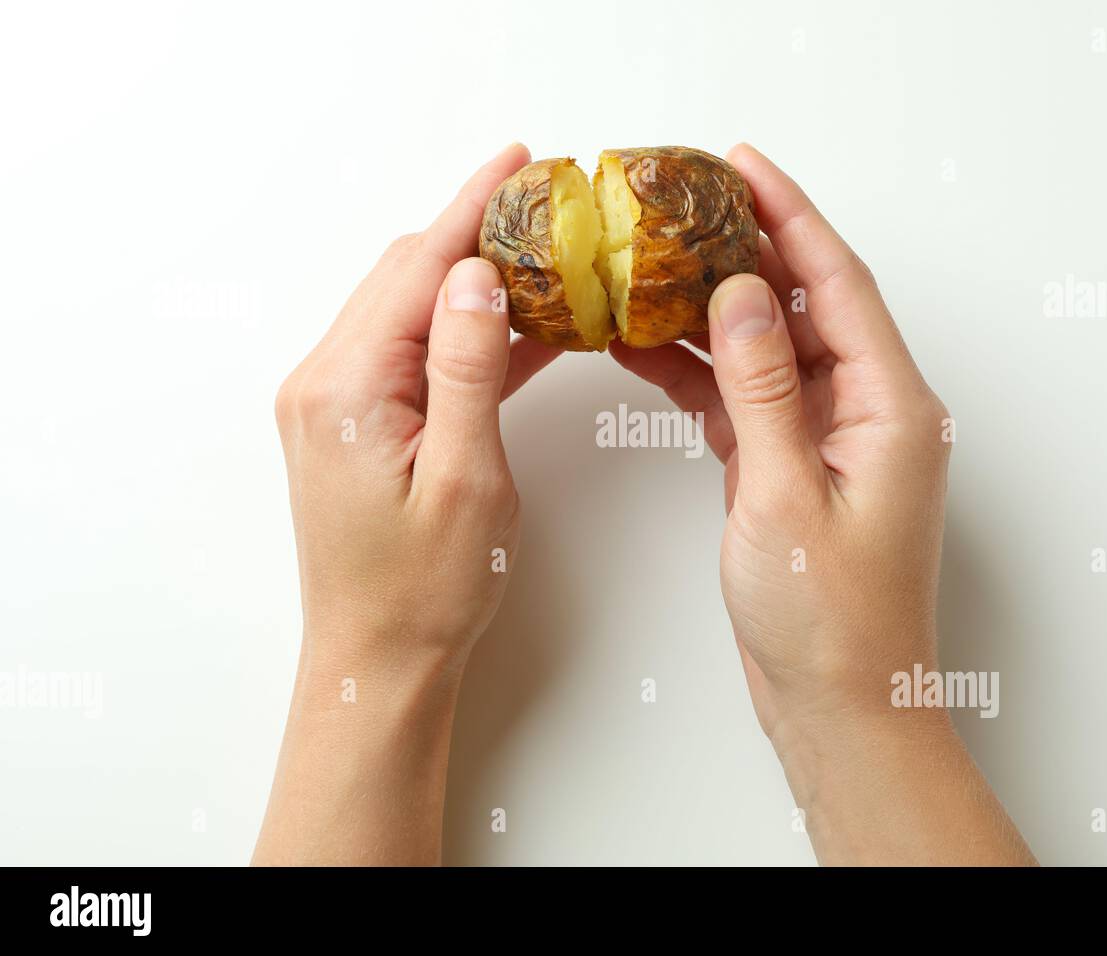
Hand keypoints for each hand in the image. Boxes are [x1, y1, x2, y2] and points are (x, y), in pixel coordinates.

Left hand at [253, 143, 560, 864]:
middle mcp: (324, 383)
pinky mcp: (351, 423)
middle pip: (405, 277)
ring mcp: (333, 402)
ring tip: (538, 256)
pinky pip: (409, 352)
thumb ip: (466, 369)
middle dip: (472, 234)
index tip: (520, 162)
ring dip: (468, 280)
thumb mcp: (467, 479)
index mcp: (347, 390)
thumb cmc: (424, 589)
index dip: (473, 210)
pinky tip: (512, 326)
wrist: (378, 658)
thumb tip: (475, 275)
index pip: (419, 271)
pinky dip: (459, 332)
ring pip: (407, 309)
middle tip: (542, 205)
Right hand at [612, 144, 1034, 864]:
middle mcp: (869, 414)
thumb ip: (763, 386)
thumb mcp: (784, 494)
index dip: (792, 215)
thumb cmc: (831, 622)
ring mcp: (830, 442)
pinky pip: (746, 400)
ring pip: (768, 351)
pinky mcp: (792, 470)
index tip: (742, 165)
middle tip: (683, 206)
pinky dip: (702, 374)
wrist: (842, 707)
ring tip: (651, 267)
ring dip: (713, 313)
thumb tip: (741, 292)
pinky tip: (647, 350)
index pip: (840, 283)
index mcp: (891, 409)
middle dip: (746, 250)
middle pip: (805, 306)